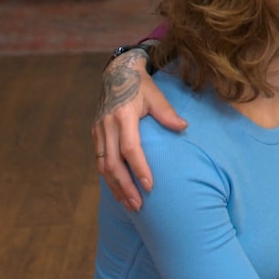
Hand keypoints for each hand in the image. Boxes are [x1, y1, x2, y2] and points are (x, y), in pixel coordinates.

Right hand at [93, 48, 185, 209]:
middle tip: (138, 206)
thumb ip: (167, 113)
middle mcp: (107, 126)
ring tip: (129, 205)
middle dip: (125, 187)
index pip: (129, 148)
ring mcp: (98, 131)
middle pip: (112, 164)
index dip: (139, 169)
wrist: (117, 73)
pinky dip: (108, 178)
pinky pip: (99, 161)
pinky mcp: (95, 134)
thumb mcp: (156, 95)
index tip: (150, 186)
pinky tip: (119, 191)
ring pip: (103, 166)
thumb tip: (183, 127)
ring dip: (115, 188)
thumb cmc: (140, 85)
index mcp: (123, 116)